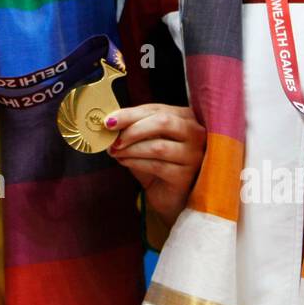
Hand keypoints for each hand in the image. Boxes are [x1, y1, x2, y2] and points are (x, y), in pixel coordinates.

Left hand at [105, 104, 204, 227]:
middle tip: (113, 138)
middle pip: (163, 122)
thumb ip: (132, 128)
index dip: (130, 114)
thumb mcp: (144, 140)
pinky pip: (157, 166)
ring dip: (131, 149)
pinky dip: (136, 162)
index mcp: (185, 117)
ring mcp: (194, 155)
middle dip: (133, 129)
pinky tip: (124, 162)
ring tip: (115, 152)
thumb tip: (110, 122)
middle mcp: (195, 133)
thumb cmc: (156, 162)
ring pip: (158, 146)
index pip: (156, 110)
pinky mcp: (186, 176)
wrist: (167, 194)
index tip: (108, 121)